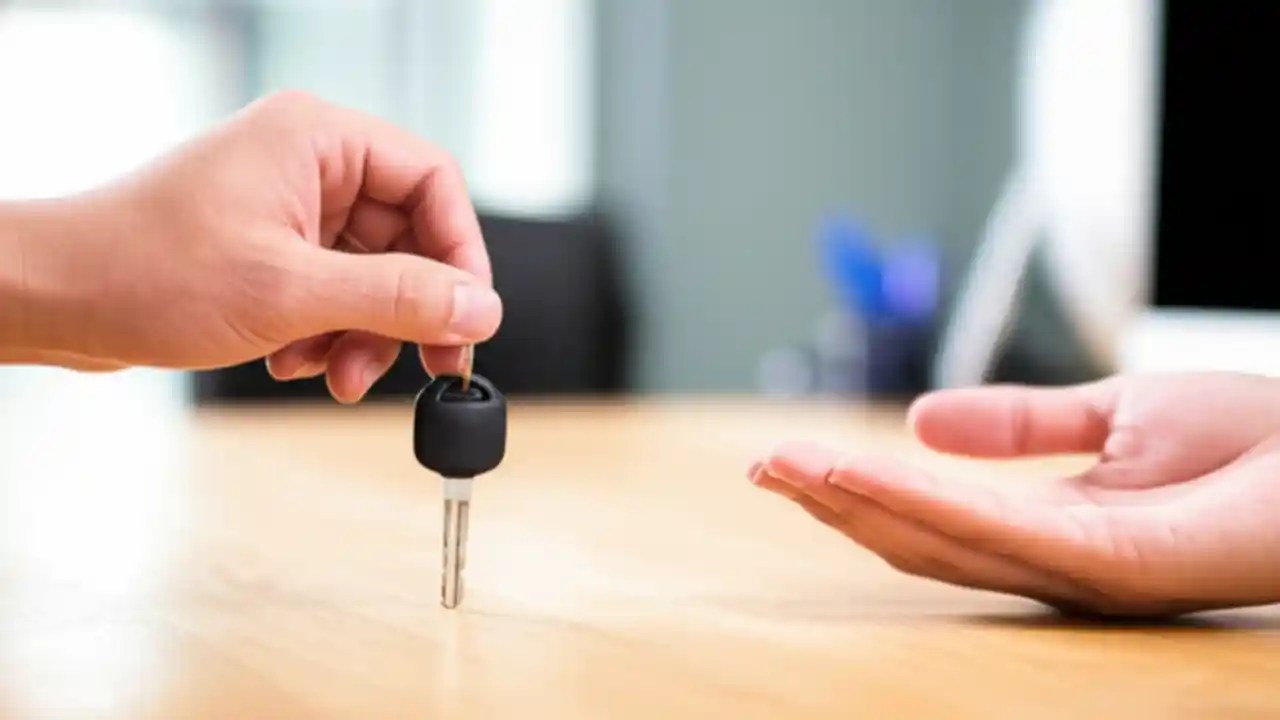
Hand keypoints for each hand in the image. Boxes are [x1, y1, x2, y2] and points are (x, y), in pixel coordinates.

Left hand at [0, 91, 500, 401]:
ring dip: (363, 332)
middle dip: (406, 309)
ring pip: (372, 273)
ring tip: (332, 373)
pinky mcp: (269, 247)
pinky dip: (327, 333)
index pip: (432, 182)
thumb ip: (398, 298)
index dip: (460, 253)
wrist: (53, 299)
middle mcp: (308, 164)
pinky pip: (334, 290)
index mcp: (318, 139)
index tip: (466, 316)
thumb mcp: (292, 292)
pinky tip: (292, 358)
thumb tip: (480, 308)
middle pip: (407, 234)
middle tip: (422, 364)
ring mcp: (287, 206)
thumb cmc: (145, 271)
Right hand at [749, 373, 1279, 615]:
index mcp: (1050, 530)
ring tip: (783, 468)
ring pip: (942, 543)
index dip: (856, 490)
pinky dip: (918, 505)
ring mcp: (1082, 570)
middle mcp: (1054, 562)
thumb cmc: (1257, 439)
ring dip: (854, 504)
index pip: (931, 517)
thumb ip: (1018, 422)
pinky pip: (1000, 534)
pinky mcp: (1115, 563)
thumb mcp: (1114, 412)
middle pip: (919, 539)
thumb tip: (916, 416)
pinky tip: (858, 475)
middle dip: (833, 503)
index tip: (787, 458)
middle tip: (759, 467)